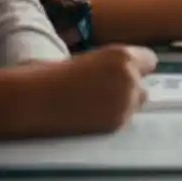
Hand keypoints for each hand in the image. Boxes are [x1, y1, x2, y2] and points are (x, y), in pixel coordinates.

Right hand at [0, 45, 157, 140]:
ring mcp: (125, 103)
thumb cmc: (51, 74)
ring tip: (92, 107)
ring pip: (134, 106)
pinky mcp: (116, 124)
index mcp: (123, 56)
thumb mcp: (89, 60)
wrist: (31, 99)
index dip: (136, 68)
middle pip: (143, 86)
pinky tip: (88, 118)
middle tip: (101, 94)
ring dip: (121, 106)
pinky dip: (110, 120)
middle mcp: (130, 78)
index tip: (123, 74)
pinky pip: (122, 121)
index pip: (150, 61)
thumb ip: (112, 67)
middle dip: (128, 89)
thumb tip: (127, 76)